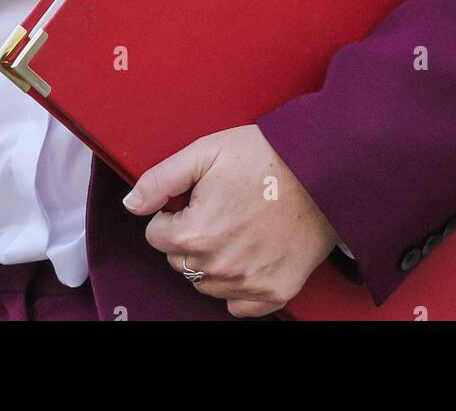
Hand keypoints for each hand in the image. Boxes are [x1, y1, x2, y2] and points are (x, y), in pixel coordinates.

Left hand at [121, 123, 338, 316]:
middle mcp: (218, 266)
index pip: (157, 236)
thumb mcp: (206, 151)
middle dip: (190, 237)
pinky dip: (237, 286)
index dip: (173, 213)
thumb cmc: (265, 155)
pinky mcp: (275, 292)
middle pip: (179, 261)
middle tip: (219, 208)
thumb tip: (131, 205)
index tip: (195, 198)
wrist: (323, 169)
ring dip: (211, 261)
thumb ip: (161, 179)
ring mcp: (247, 283)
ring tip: (236, 227)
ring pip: (205, 283)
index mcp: (195, 233)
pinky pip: (238, 305)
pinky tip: (249, 255)